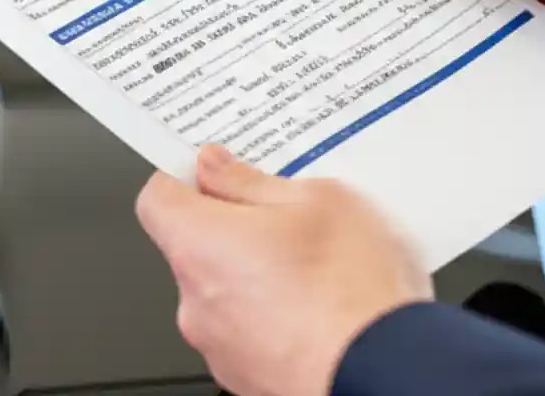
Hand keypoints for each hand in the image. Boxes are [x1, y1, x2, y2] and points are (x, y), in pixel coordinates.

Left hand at [135, 145, 431, 395]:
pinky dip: (274, 317)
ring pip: (225, 292)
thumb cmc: (354, 290)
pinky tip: (321, 308)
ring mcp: (218, 345)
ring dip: (257, 276)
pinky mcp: (244, 376)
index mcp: (201, 245)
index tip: (215, 169)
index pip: (157, 200)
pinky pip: (248, 331)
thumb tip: (216, 168)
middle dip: (234, 228)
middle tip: (287, 217)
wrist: (387, 372)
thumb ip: (251, 182)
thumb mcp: (318, 201)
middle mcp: (196, 300)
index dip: (182, 179)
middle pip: (194, 247)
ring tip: (317, 268)